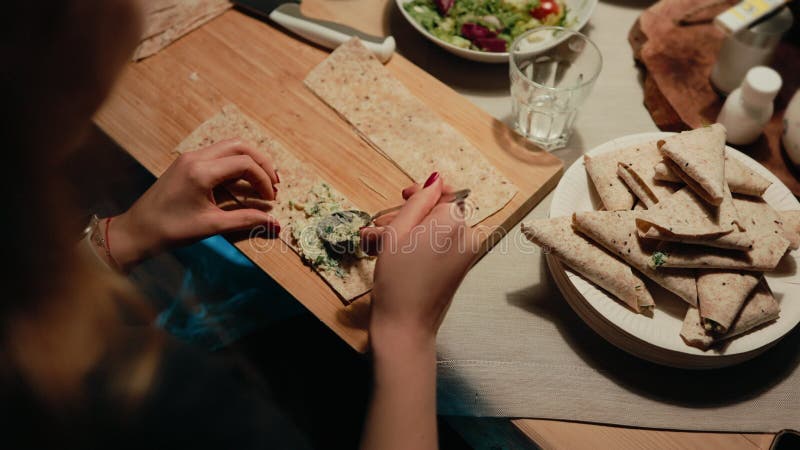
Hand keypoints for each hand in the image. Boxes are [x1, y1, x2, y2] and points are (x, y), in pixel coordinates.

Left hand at [107, 139, 279, 270]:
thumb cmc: (171, 230)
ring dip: (249, 161)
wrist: (137, 230)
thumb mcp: (211, 226)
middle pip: (239, 146)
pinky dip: (236, 164)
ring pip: (229, 147)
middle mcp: (196, 157)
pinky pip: (218, 155)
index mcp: (201, 171)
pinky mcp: (187, 163)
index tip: (271, 199)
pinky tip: (243, 181)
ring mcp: (190, 158)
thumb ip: (246, 220)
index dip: (263, 180)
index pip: (244, 163)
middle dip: (261, 163)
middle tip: (274, 183)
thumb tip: (275, 223)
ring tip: (263, 181)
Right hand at [359, 174, 476, 449]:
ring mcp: (467, 253)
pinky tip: (389, 253)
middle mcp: (469, 235)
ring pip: (436, 229)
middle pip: (439, 211)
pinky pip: (440, 245)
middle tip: (378, 227)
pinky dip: (417, 245)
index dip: (423, 192)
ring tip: (375, 243)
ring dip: (407, 231)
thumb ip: (419, 201)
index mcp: (455, 222)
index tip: (403, 196)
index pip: (446, 192)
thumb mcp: (398, 232)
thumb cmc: (397, 279)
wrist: (406, 326)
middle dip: (408, 215)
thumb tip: (436, 179)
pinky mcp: (461, 267)